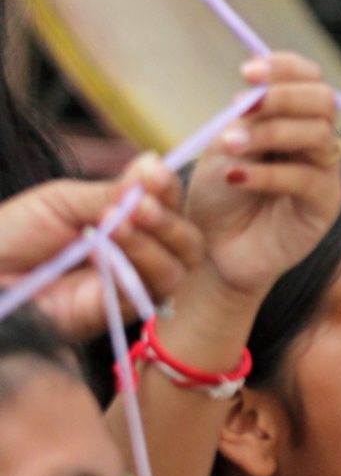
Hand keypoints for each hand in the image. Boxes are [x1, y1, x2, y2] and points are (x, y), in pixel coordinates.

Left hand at [0, 156, 202, 340]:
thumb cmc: (14, 234)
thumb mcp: (65, 202)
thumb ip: (113, 192)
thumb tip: (155, 161)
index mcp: (130, 224)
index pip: (171, 209)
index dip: (170, 191)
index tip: (154, 173)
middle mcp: (139, 257)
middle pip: (189, 245)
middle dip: (169, 221)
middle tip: (140, 205)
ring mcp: (129, 287)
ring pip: (175, 271)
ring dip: (151, 244)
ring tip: (114, 225)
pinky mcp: (114, 313)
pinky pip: (142, 293)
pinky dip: (127, 268)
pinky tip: (100, 250)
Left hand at [184, 52, 340, 298]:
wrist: (214, 249)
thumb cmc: (219, 196)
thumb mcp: (225, 146)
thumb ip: (246, 117)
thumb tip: (255, 88)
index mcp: (295, 118)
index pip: (309, 78)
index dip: (285, 67)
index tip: (246, 71)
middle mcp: (317, 142)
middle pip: (324, 101)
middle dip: (283, 95)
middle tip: (244, 103)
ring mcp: (326, 173)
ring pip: (318, 135)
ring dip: (270, 132)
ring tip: (231, 146)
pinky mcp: (325, 206)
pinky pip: (306, 179)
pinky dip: (268, 174)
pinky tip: (235, 176)